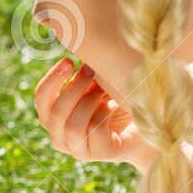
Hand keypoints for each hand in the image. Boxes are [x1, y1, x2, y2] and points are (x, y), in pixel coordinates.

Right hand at [34, 58, 158, 171]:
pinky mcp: (101, 155)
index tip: (69, 61)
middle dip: (73, 88)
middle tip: (92, 72)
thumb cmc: (120, 98)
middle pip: (53, 114)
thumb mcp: (97, 82)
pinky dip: (104, 113)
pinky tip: (115, 104)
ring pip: (71, 125)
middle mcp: (61, 138)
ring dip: (88, 101)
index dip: (52, 79)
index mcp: (54, 119)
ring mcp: (80, 150)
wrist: (151, 123)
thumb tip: (74, 37)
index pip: (41, 100)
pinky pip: (94, 132)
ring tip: (104, 89)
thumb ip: (81, 71)